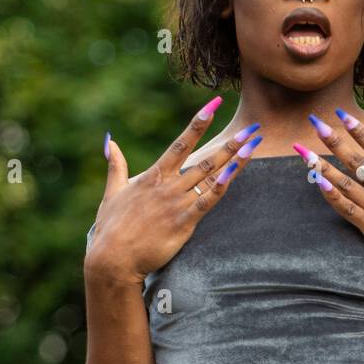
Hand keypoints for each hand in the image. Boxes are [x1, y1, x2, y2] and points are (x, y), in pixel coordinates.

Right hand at [86, 99, 261, 283]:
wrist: (113, 258)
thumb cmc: (111, 228)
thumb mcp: (112, 192)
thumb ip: (115, 165)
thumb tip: (110, 141)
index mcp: (153, 176)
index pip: (180, 143)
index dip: (198, 123)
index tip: (213, 105)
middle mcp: (167, 185)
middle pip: (204, 158)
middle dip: (229, 143)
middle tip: (250, 129)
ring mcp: (176, 203)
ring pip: (209, 176)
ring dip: (233, 160)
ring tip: (252, 146)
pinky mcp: (182, 223)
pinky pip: (206, 201)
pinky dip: (220, 187)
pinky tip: (234, 173)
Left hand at [296, 112, 363, 285]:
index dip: (359, 130)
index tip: (343, 115)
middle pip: (356, 161)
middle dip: (334, 142)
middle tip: (316, 125)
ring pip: (346, 184)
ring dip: (324, 167)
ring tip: (305, 154)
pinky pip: (347, 210)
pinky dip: (331, 196)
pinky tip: (317, 183)